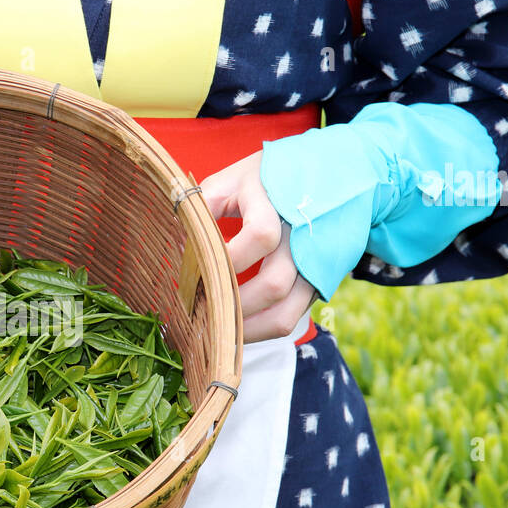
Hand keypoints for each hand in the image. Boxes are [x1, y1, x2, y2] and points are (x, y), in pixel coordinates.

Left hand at [201, 150, 318, 343]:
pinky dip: (262, 329)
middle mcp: (304, 235)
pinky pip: (291, 317)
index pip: (260, 235)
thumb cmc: (268, 179)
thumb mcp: (234, 178)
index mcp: (281, 201)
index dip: (225, 259)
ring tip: (212, 328)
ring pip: (285, 311)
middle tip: (196, 307)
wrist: (330, 177)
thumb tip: (178, 240)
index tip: (192, 270)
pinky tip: (235, 329)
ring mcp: (314, 263)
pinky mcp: (316, 282)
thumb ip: (204, 203)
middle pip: (274, 283)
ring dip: (246, 327)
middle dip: (231, 302)